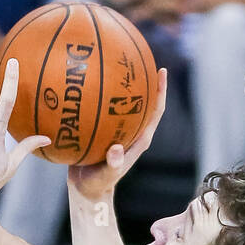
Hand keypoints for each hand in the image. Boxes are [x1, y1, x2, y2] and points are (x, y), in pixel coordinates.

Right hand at [67, 67, 168, 200]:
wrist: (86, 190)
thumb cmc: (99, 183)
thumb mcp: (106, 175)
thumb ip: (114, 163)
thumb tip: (117, 149)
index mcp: (140, 138)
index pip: (156, 110)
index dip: (160, 91)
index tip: (162, 71)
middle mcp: (131, 130)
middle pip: (142, 100)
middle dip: (143, 78)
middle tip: (139, 55)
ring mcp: (118, 130)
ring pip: (122, 102)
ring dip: (120, 83)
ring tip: (112, 60)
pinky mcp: (103, 130)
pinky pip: (101, 107)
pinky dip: (95, 94)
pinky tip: (82, 80)